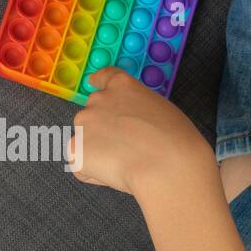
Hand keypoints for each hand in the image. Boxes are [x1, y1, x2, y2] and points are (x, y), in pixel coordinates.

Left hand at [68, 67, 215, 198]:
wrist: (165, 164)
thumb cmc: (175, 140)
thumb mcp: (159, 109)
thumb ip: (137, 109)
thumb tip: (130, 124)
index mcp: (122, 85)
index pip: (104, 77)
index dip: (98, 81)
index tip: (94, 82)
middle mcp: (98, 100)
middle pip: (92, 115)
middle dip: (102, 131)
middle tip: (125, 148)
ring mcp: (84, 124)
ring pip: (85, 142)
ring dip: (98, 153)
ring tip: (124, 163)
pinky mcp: (75, 149)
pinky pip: (81, 165)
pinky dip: (93, 173)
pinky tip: (115, 174)